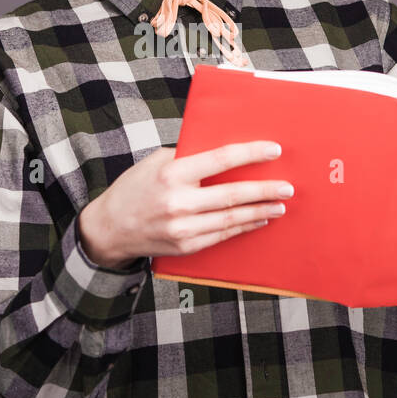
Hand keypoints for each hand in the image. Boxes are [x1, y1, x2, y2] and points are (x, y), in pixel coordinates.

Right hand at [78, 140, 293, 269]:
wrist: (109, 228)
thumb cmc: (135, 188)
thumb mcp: (156, 162)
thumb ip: (188, 156)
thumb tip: (227, 153)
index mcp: (172, 173)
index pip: (220, 160)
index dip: (250, 154)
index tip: (274, 150)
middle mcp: (178, 202)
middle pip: (232, 195)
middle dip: (264, 190)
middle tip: (287, 186)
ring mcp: (182, 228)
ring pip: (231, 219)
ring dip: (259, 212)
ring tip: (279, 205)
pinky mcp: (185, 246)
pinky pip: (222, 236)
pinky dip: (243, 228)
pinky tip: (258, 220)